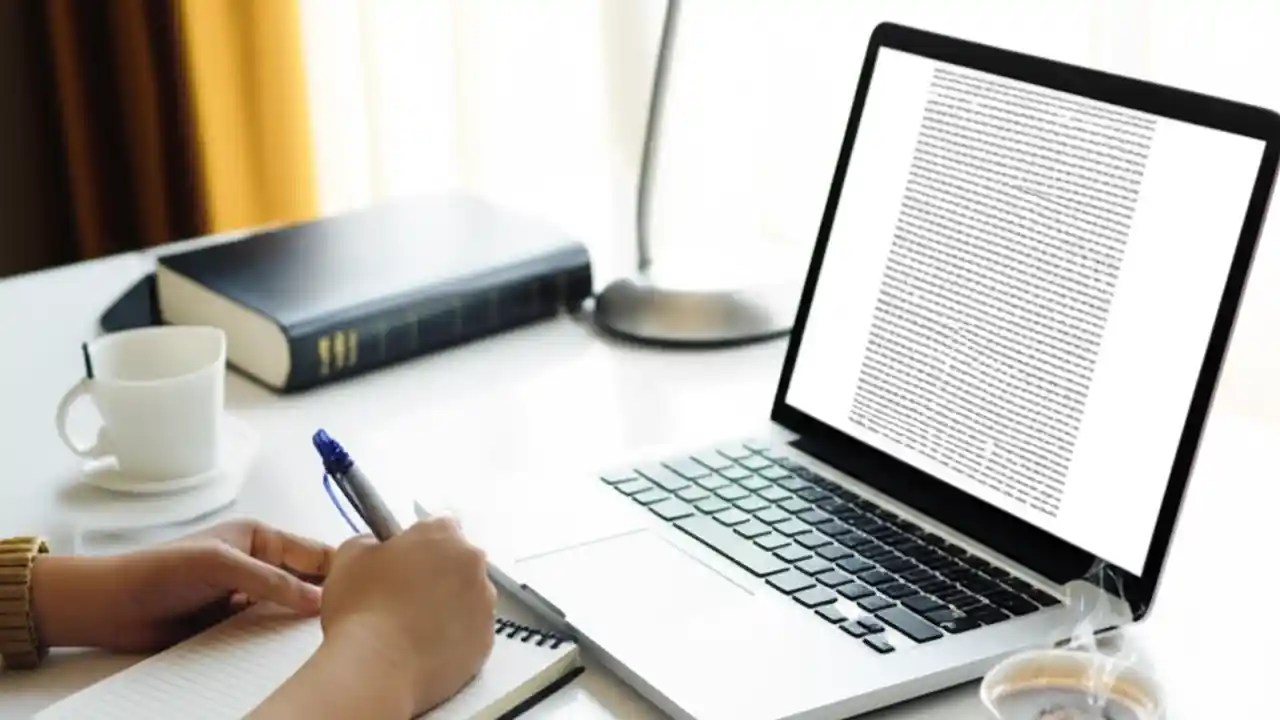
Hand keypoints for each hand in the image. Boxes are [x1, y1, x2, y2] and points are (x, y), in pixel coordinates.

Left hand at [32, 520, 333, 652]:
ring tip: (329, 635)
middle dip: (326, 597)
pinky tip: (292, 649)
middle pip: (307, 581)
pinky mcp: (233, 624)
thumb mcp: (221, 564)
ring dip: (302, 621)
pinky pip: (266, 631)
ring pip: (290, 608)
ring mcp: (246, 596)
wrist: (112, 607)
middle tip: (351, 617)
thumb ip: (272, 581)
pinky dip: (279, 638)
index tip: (364, 589)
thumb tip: (319, 600)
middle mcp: (258, 564)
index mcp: (261, 537)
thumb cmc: (161, 571)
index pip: (314, 552)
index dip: (340, 568)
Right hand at [259, 517, 496, 716]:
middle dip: (437, 574)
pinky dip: (454, 638)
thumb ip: (372, 542)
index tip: (400, 564)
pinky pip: (471, 632)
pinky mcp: (486, 642)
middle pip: (458, 562)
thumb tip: (381, 548)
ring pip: (468, 598)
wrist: (376, 670)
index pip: (439, 526)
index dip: (418, 544)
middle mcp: (474, 565)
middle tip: (404, 599)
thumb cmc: (360, 607)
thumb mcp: (350, 555)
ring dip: (448, 606)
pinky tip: (425, 650)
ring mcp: (485, 605)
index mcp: (444, 535)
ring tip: (413, 630)